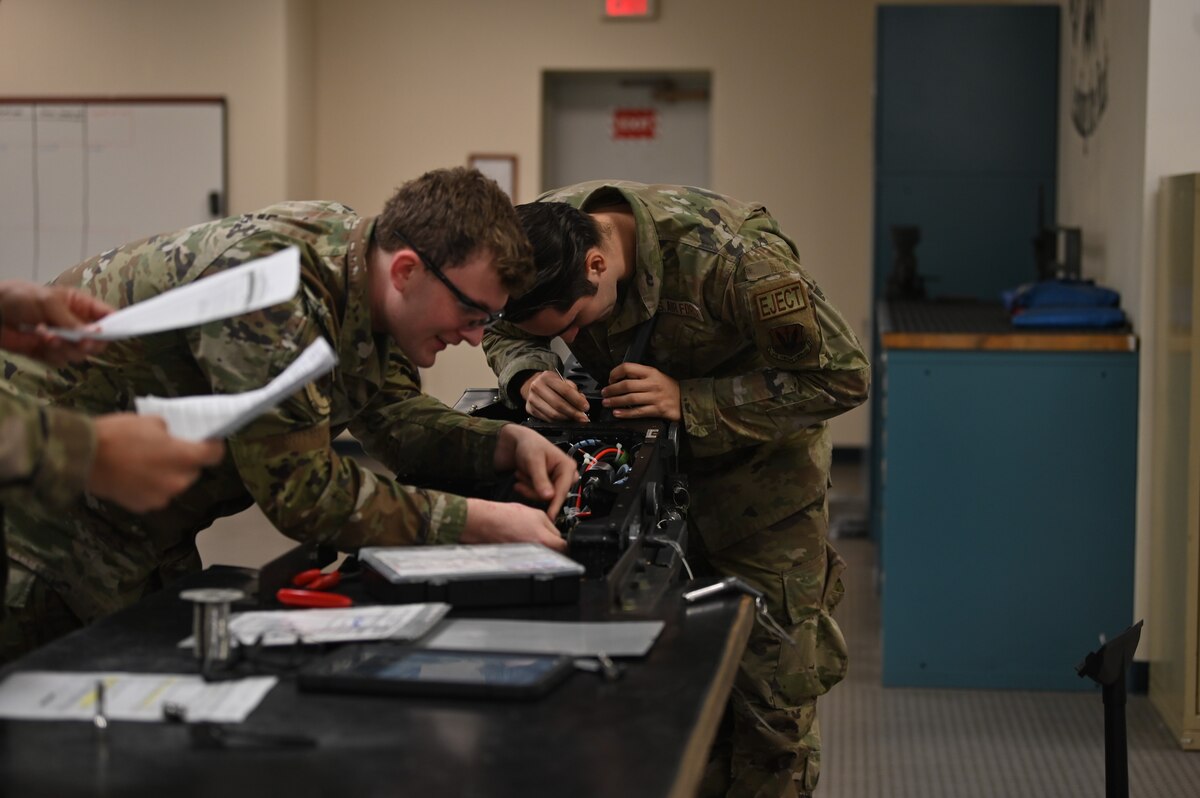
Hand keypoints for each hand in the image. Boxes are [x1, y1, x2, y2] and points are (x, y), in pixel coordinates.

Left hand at [0, 280, 112, 364]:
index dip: (114, 325)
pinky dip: (52, 353)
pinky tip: (39, 340)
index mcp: (81, 306)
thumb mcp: (49, 303)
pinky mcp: (50, 352)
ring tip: (47, 335)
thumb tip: (96, 332)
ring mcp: (65, 340)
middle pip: (98, 342)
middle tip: (80, 341)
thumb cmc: (21, 297)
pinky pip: (62, 361)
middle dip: (89, 343)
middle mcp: (77, 324)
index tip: (110, 333)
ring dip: (65, 347)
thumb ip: (73, 320)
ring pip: (80, 354)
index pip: (108, 317)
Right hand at [88, 414, 225, 512]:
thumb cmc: (118, 434)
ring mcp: (162, 496)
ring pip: (174, 484)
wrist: (84, 457)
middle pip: (193, 471)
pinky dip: (151, 486)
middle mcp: (178, 481)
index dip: (212, 446)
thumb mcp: (151, 421)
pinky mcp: (145, 506)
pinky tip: (134, 475)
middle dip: (184, 461)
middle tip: (168, 450)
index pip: (215, 455)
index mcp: (184, 457)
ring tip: (147, 463)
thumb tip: (174, 437)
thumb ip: (170, 432)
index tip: (207, 441)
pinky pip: (156, 494)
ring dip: (167, 475)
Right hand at [460, 498, 567, 551]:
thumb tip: (557, 534)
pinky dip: (529, 551)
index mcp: (545, 541)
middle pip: (554, 554)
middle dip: (554, 546)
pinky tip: (521, 541)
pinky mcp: (518, 560)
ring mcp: (527, 559)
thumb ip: (551, 526)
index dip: (567, 542)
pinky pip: (530, 557)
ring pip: (542, 555)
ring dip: (541, 548)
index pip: (565, 547)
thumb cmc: (507, 517)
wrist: (485, 523)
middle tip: (546, 536)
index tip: (566, 539)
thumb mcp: (537, 514)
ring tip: (530, 537)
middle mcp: (537, 553)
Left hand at [493, 424, 575, 520]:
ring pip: (543, 496)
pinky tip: (520, 477)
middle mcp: (564, 474)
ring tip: (520, 474)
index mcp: (567, 466)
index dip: (555, 504)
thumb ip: (541, 480)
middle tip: (521, 479)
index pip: (563, 490)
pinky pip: (537, 494)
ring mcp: (554, 480)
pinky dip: (527, 488)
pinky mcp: (545, 484)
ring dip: (528, 487)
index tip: (550, 516)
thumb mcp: (534, 461)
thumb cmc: (528, 444)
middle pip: (553, 495)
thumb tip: (549, 497)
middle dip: (535, 490)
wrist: (514, 442)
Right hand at [519, 370, 589, 422]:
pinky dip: (558, 422)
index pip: (565, 390)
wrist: (532, 384)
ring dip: (567, 419)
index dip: (577, 400)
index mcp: (547, 377)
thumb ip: (573, 389)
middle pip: (558, 404)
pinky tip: (565, 420)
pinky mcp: (530, 410)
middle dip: (573, 413)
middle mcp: (537, 387)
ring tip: (575, 419)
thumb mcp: (562, 380)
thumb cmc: (550, 383)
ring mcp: (532, 399)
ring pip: (552, 414)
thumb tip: (582, 401)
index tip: (585, 407)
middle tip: (583, 417)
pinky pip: (547, 419)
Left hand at [602, 363, 681, 420]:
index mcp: (650, 372)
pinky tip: (617, 413)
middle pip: (626, 385)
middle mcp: (652, 383)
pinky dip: (626, 413)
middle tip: (604, 393)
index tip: (610, 379)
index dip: (615, 373)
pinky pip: (638, 412)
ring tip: (607, 403)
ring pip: (630, 399)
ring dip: (615, 401)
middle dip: (612, 390)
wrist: (686, 399)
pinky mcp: (657, 410)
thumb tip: (619, 379)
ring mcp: (655, 397)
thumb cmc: (669, 388)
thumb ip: (639, 376)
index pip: (628, 368)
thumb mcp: (656, 375)